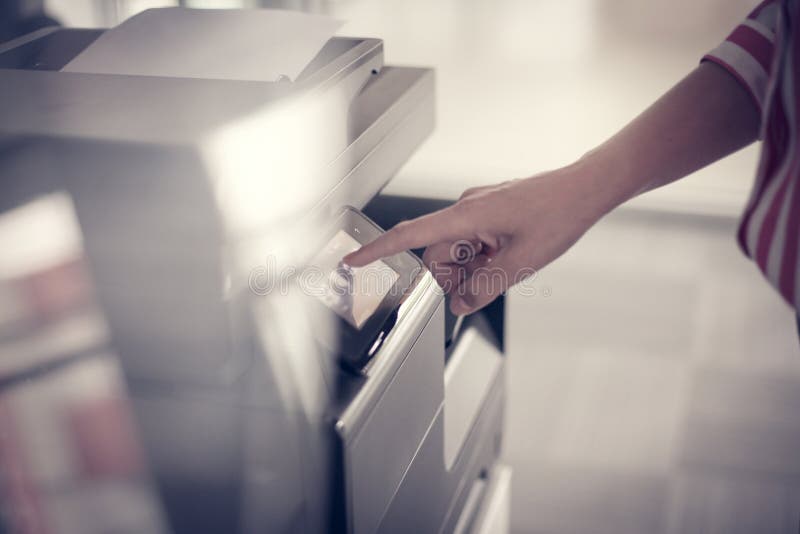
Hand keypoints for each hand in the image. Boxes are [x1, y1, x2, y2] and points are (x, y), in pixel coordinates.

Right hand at [344, 162, 615, 314]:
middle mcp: (466, 208)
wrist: (584, 189)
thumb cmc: (557, 215)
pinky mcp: (490, 210)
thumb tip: (459, 304)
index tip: (353, 259)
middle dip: (451, 276)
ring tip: (504, 269)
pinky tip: (506, 258)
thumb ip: (484, 287)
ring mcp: (478, 208)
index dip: (378, 250)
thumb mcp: (520, 264)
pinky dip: (482, 255)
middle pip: (437, 252)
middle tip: (481, 289)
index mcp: (466, 216)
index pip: (410, 236)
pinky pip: (472, 238)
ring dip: (471, 267)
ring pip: (456, 248)